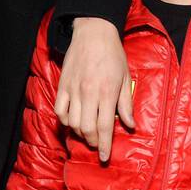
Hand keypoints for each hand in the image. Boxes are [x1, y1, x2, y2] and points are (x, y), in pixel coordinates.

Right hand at [54, 18, 133, 161]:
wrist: (93, 32)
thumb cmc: (113, 55)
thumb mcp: (126, 78)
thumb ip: (126, 104)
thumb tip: (130, 125)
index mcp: (107, 92)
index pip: (104, 126)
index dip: (104, 145)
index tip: (104, 157)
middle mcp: (89, 93)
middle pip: (87, 128)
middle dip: (92, 141)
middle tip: (97, 144)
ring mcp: (73, 89)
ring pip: (73, 122)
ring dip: (80, 132)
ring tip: (87, 133)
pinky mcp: (63, 85)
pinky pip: (60, 110)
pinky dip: (66, 120)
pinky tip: (73, 121)